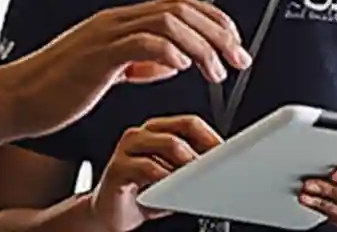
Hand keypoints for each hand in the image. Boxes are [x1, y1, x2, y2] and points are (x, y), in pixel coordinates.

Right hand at [0, 0, 250, 138]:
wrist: (16, 99)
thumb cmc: (56, 89)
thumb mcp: (107, 72)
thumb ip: (137, 63)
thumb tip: (168, 61)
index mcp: (119, 23)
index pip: (178, 7)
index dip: (213, 23)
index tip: (235, 47)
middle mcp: (115, 21)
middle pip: (180, 9)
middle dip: (218, 32)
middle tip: (240, 58)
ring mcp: (104, 36)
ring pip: (167, 22)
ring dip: (201, 45)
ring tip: (217, 71)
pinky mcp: (96, 57)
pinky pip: (141, 43)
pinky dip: (168, 52)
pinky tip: (181, 69)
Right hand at [89, 115, 222, 231]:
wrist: (110, 213)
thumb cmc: (142, 194)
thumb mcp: (172, 180)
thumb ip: (188, 171)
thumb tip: (217, 170)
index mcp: (155, 132)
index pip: (189, 123)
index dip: (211, 138)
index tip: (226, 156)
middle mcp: (141, 135)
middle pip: (180, 130)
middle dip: (202, 151)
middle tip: (213, 170)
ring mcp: (127, 148)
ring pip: (168, 144)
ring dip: (188, 165)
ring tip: (195, 180)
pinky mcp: (118, 167)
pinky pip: (149, 167)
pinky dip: (166, 178)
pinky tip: (171, 188)